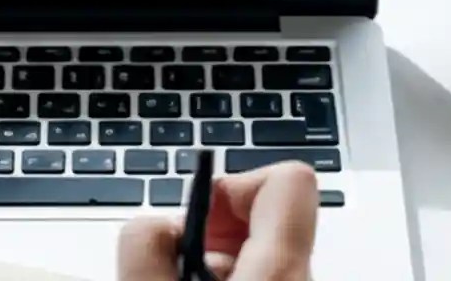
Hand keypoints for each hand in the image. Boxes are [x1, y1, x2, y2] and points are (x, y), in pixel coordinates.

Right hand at [118, 162, 318, 280]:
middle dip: (212, 234)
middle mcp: (305, 280)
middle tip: (179, 270)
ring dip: (214, 264)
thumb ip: (146, 250)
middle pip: (264, 218)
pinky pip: (258, 278)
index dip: (233, 187)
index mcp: (283, 272)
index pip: (289, 180)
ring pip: (258, 254)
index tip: (199, 221)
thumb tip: (153, 223)